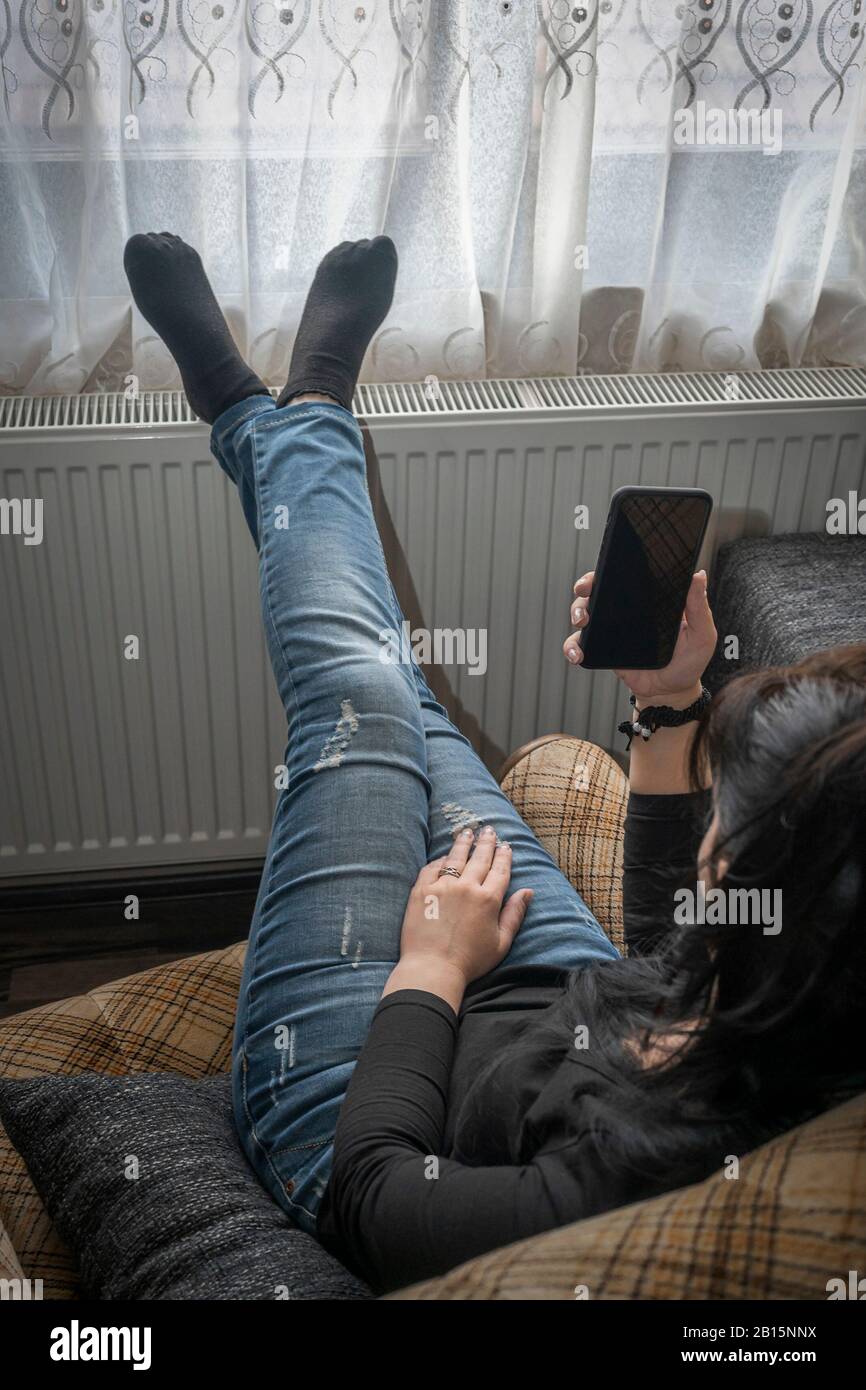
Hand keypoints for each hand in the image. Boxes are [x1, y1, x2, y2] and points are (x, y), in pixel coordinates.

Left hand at [385, 827, 532, 1005]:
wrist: (432, 969)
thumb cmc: (470, 962)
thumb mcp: (501, 942)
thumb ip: (514, 914)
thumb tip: (528, 891)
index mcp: (488, 899)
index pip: (500, 870)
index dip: (504, 856)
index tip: (506, 846)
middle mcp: (467, 887)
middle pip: (479, 858)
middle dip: (486, 842)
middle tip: (489, 829)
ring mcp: (442, 887)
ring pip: (455, 857)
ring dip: (464, 842)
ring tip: (467, 832)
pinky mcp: (421, 891)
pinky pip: (432, 868)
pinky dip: (440, 860)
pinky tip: (444, 856)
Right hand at [563, 569, 716, 704]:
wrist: (672, 692)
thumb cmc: (689, 661)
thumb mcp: (701, 633)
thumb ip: (698, 607)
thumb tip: (699, 575)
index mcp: (648, 600)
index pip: (626, 577)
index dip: (611, 568)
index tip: (605, 567)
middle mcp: (626, 611)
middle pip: (598, 590)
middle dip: (585, 585)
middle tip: (584, 591)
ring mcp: (611, 631)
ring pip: (583, 613)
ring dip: (576, 611)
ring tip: (581, 622)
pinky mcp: (601, 651)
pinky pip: (580, 645)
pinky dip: (573, 647)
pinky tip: (577, 655)